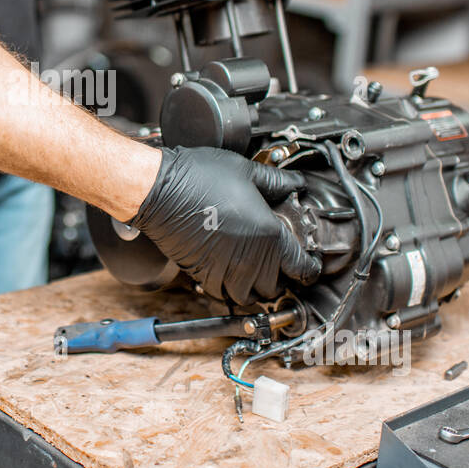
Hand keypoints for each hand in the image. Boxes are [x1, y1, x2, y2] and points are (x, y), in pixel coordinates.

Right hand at [131, 146, 321, 303]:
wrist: (158, 190)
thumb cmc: (198, 177)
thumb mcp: (247, 171)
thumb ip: (277, 182)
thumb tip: (297, 184)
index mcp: (268, 235)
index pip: (301, 267)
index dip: (309, 269)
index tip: (308, 266)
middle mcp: (249, 259)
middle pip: (276, 287)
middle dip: (281, 278)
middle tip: (279, 265)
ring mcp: (225, 270)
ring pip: (250, 296)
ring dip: (256, 289)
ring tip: (256, 274)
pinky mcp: (202, 274)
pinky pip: (223, 295)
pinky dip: (229, 290)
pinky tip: (230, 275)